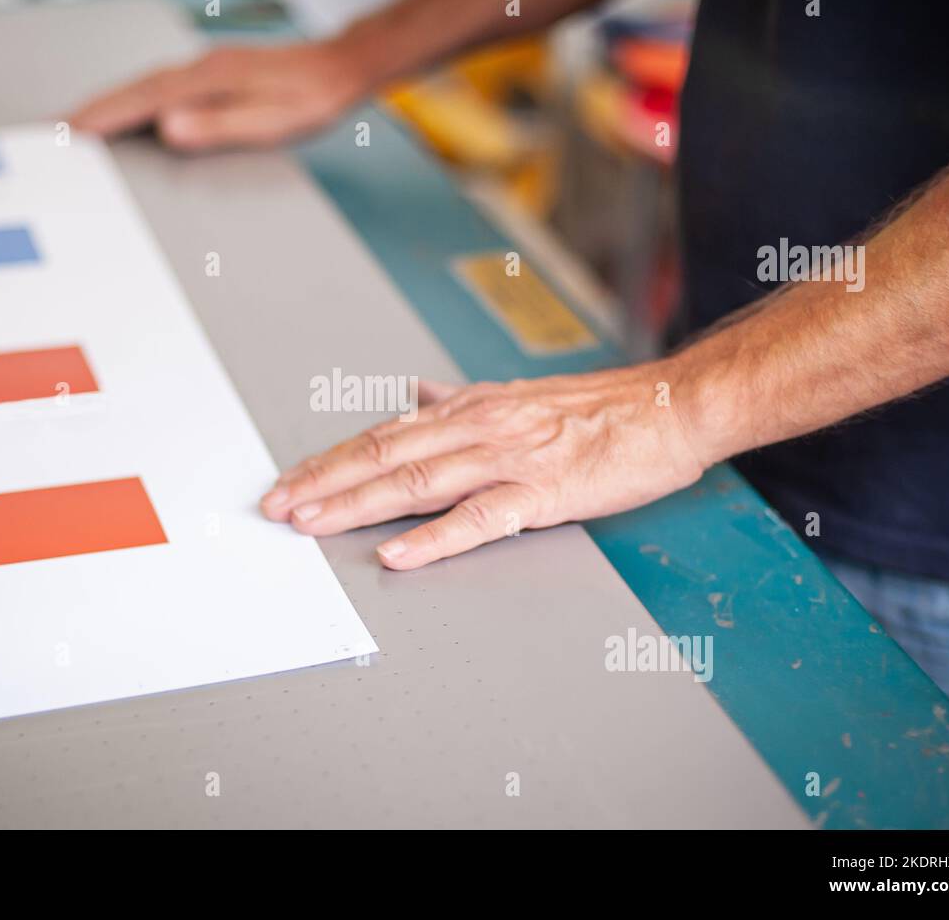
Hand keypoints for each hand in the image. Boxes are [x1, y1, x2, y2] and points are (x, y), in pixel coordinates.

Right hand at [69, 40, 370, 149]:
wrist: (342, 67)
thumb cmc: (313, 97)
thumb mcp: (271, 120)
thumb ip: (218, 125)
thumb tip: (169, 128)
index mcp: (209, 79)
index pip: (143, 99)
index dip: (103, 116)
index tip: (70, 131)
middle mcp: (202, 67)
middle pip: (134, 88)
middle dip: (93, 109)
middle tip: (55, 129)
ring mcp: (206, 67)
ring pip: (144, 85)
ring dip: (110, 103)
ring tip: (79, 124)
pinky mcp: (214, 73)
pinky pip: (160, 86)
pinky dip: (135, 99)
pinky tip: (129, 110)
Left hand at [260, 364, 710, 569]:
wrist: (671, 406)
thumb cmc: (603, 407)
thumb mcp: (520, 395)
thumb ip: (463, 400)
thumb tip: (419, 394)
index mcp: (471, 409)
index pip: (384, 435)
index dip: (332, 460)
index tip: (291, 479)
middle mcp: (478, 428)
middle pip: (384, 457)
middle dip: (323, 483)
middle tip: (277, 506)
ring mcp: (508, 459)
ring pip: (416, 483)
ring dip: (356, 504)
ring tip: (311, 522)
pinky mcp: (543, 493)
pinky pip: (479, 519)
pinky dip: (435, 538)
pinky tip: (397, 554)